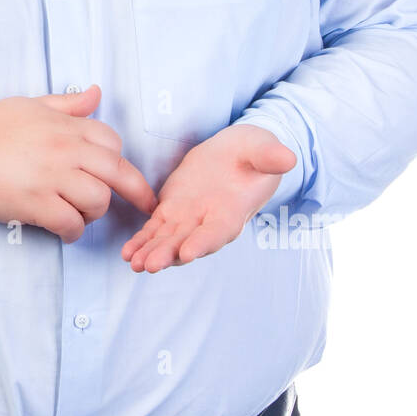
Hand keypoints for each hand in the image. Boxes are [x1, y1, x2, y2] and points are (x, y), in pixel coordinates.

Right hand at [0, 84, 157, 241]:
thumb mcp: (31, 105)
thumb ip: (67, 104)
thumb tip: (97, 93)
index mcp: (66, 126)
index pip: (113, 141)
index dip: (117, 159)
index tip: (116, 173)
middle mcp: (65, 150)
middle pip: (119, 173)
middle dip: (137, 192)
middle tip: (145, 207)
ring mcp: (51, 177)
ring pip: (99, 201)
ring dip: (95, 213)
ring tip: (80, 214)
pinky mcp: (35, 203)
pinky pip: (71, 223)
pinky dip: (73, 232)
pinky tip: (64, 230)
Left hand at [120, 124, 295, 272]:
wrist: (238, 152)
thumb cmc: (255, 153)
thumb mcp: (265, 150)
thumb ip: (271, 157)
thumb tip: (288, 158)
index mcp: (233, 211)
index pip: (218, 231)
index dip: (204, 242)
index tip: (188, 252)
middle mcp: (210, 222)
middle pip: (188, 242)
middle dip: (169, 254)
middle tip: (151, 265)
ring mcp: (190, 218)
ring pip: (168, 240)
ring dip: (151, 252)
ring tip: (134, 263)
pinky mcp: (172, 210)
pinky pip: (155, 229)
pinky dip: (142, 241)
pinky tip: (128, 253)